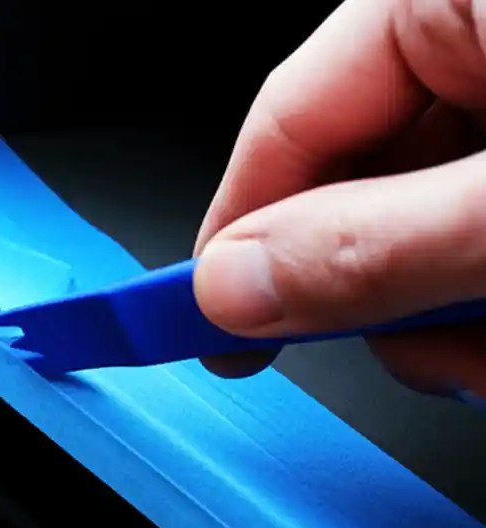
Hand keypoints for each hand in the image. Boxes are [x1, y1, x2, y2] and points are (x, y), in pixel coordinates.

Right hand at [192, 0, 485, 396]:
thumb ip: (375, 244)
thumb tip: (239, 285)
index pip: (291, 113)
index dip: (240, 228)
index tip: (205, 320)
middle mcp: (485, 41)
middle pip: (363, 184)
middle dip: (380, 295)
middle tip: (414, 351)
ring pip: (426, 229)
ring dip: (445, 318)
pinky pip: (477, 238)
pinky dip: (484, 302)